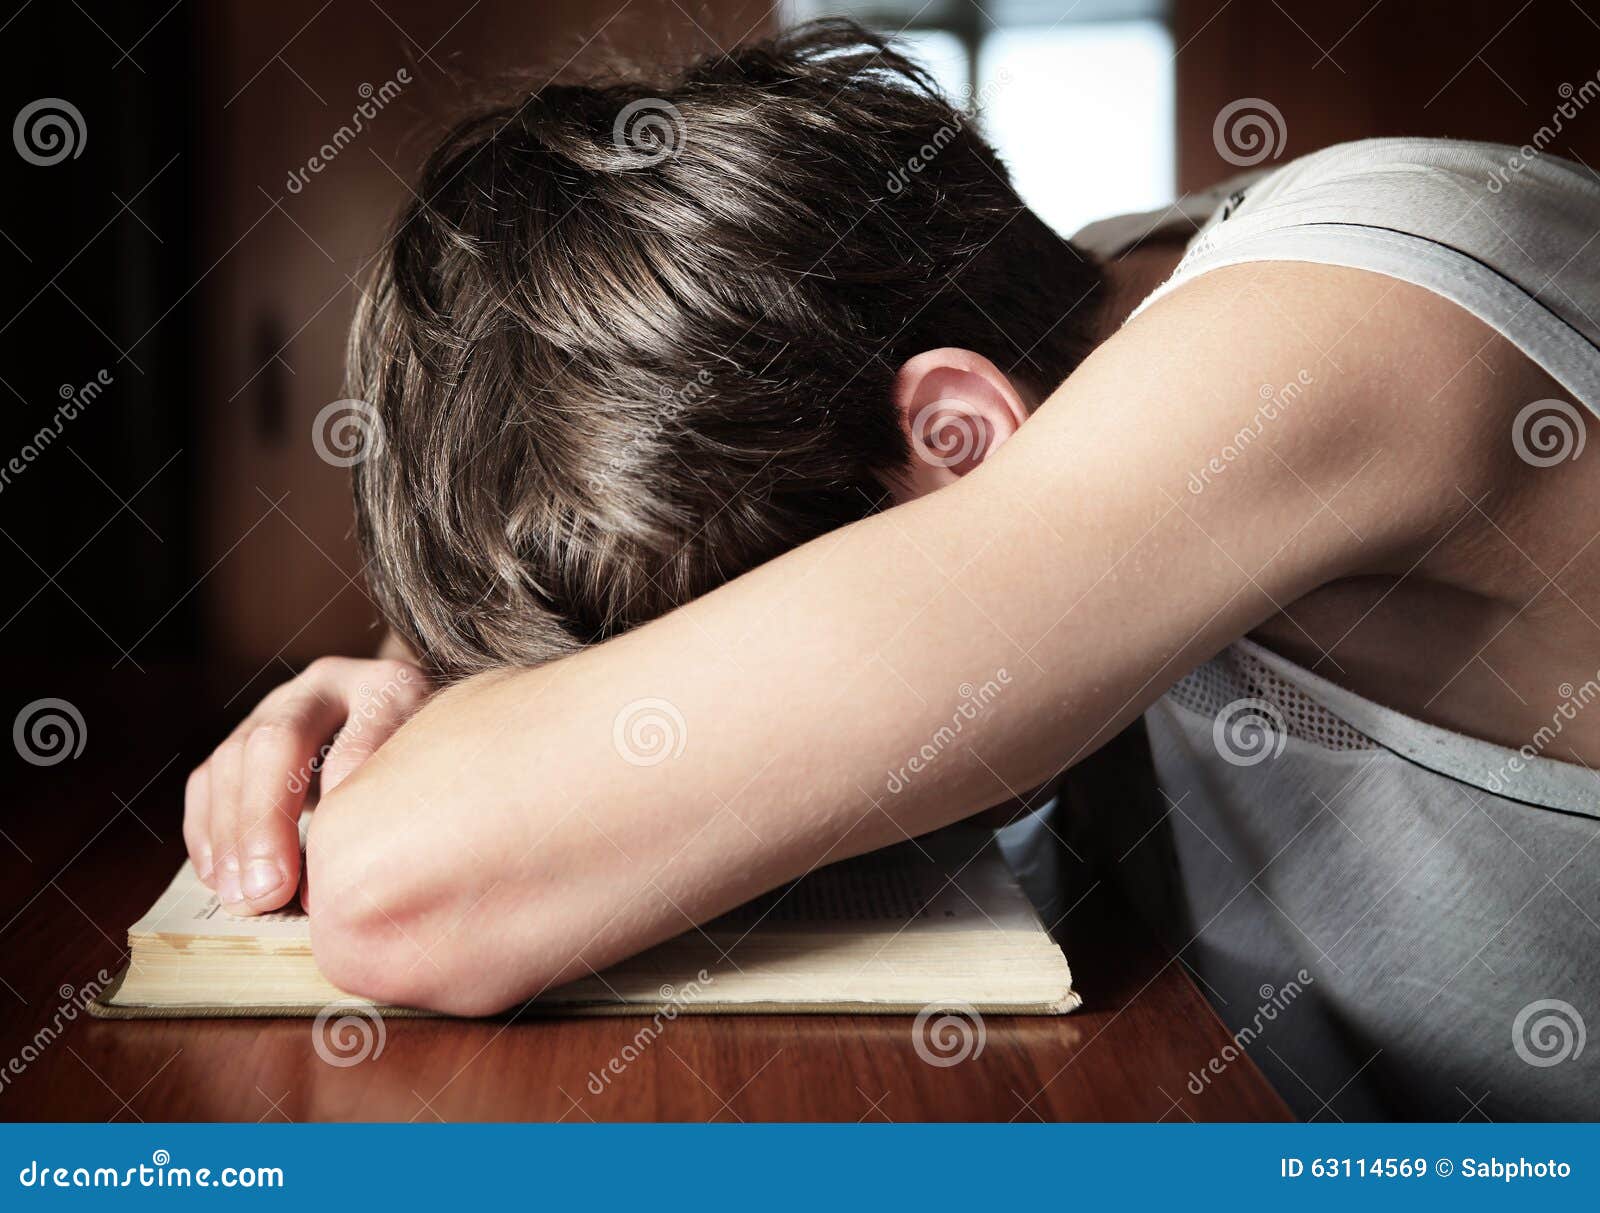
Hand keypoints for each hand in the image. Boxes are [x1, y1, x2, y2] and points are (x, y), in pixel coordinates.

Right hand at [183, 656, 429, 913]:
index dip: (340, 809)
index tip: (338, 877)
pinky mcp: (243, 734)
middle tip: (270, 892)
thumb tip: (355, 872)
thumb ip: (407, 802)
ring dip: (231, 837)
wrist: (408, 727)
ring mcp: (277, 704)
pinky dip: (207, 831)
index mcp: (385, 685)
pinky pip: (208, 780)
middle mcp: (325, 685)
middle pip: (278, 741)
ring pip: (233, 760)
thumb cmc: (429, 766)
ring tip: (242, 897)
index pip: (356, 742)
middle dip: (267, 822)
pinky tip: (219, 879)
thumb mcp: (438, 774)